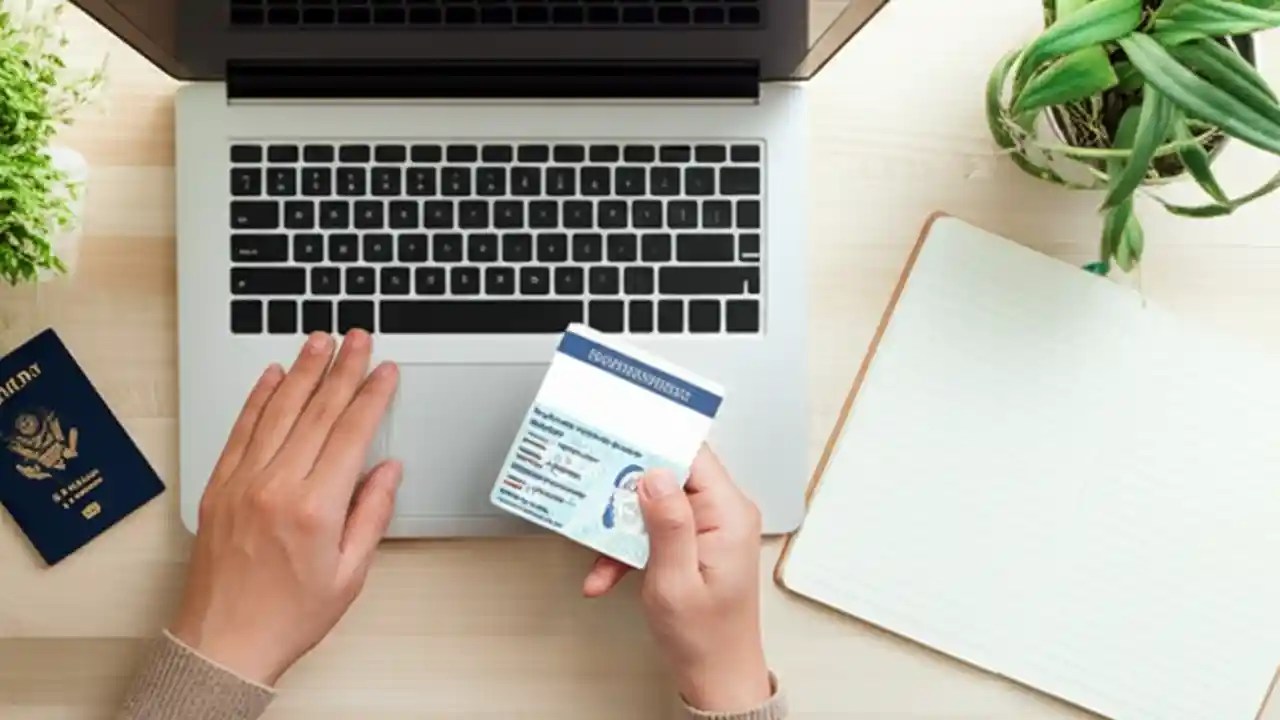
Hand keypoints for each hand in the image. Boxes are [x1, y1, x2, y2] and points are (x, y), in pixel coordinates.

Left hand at [170, 331, 400, 685]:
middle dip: (342, 369)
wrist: (224, 643)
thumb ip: (372, 514)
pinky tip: (272, 376)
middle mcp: (276, 487)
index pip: (351, 433)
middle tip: (357, 338)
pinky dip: (258, 399)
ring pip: (278, 412)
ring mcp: (243, 483)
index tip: (386, 371)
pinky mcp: (219, 488)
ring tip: (319, 341)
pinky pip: (241, 431)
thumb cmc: (289, 616)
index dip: (372, 395)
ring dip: (302, 372)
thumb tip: (387, 469)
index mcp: (316, 508)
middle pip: (317, 411)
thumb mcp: (351, 574)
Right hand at [582, 446, 770, 711]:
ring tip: (595, 545)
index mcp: (729, 514)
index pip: (694, 455)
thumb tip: (654, 475)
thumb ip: (668, 524)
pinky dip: (628, 550)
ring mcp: (709, 528)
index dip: (655, 443)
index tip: (618, 438)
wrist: (716, 676)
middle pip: (670, 475)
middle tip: (591, 489)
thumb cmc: (705, 637)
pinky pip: (655, 530)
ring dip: (621, 526)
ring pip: (655, 505)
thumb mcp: (676, 581)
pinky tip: (604, 574)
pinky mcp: (694, 543)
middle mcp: (723, 513)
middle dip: (627, 487)